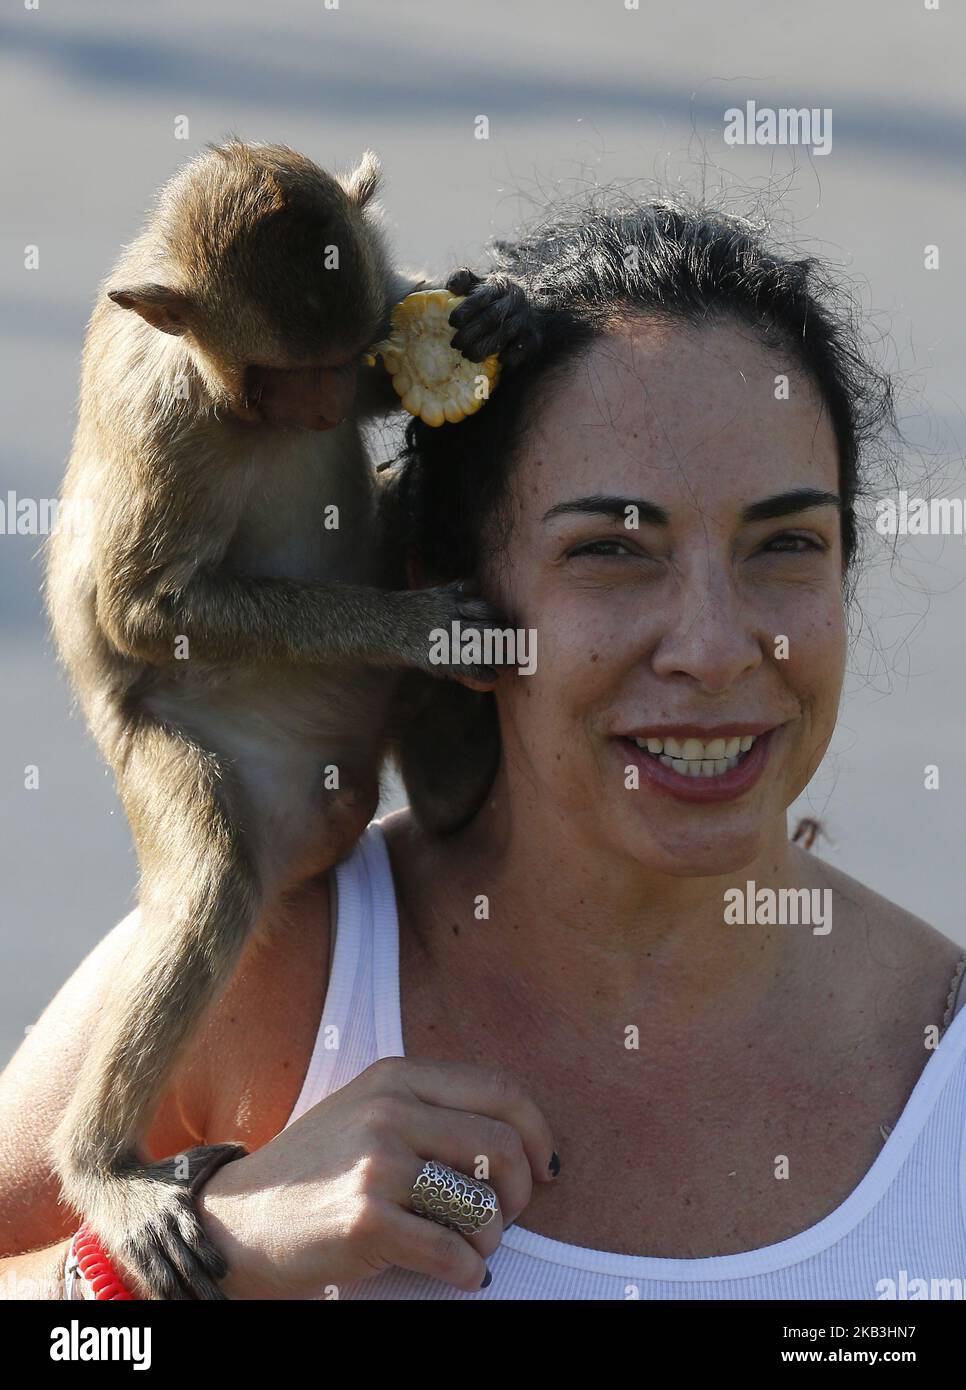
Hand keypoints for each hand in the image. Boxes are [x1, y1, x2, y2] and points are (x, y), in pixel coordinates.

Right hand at [195, 1057, 558, 1298]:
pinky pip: (453, 1252)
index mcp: (397, 1076)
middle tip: (507, 1216)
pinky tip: (461, 1274)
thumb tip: (521, 1140)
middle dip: (520, 1192)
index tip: (545, 1168)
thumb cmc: (317, 1169)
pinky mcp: (366, 1220)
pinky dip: (469, 1271)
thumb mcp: (368, 1110)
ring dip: (492, 1237)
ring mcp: (377, 1164)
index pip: (501, 1090)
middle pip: (502, 1146)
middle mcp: (390, 1110)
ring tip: (474, 1246)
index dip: (538, 1133)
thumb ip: (432, 1108)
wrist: (237, 1219)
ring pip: (483, 1203)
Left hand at [445, 268, 542, 368]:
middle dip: (471, 333)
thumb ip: (462, 280)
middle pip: (491, 317)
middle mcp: (514, 299)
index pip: (483, 296)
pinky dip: (510, 354)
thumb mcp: (477, 283)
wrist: (524, 305)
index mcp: (499, 285)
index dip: (466, 309)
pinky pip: (522, 346)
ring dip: (485, 347)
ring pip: (505, 333)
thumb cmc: (491, 297)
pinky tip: (497, 360)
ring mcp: (525, 318)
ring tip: (468, 355)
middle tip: (455, 344)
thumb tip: (452, 287)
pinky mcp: (533, 335)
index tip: (452, 322)